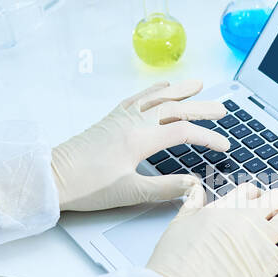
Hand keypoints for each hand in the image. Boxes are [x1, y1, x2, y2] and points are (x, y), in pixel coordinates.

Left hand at [51, 79, 228, 211]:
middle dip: (201, 107)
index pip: (183, 131)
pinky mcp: (110, 119)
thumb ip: (165, 188)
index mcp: (140, 139)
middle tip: (222, 109)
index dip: (207, 137)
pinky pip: (137, 97)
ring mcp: (120, 117)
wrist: (53, 177)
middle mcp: (132, 122)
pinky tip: (161, 88)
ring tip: (198, 84)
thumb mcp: (130, 192)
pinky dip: (153, 90)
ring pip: (156, 97)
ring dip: (179, 90)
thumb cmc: (88, 186)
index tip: (224, 145)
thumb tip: (193, 185)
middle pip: (174, 108)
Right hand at [147, 181, 277, 276]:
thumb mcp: (178, 225)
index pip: (248, 192)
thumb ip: (191, 205)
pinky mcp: (267, 265)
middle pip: (276, 200)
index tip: (265, 193)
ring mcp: (259, 241)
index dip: (260, 192)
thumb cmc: (173, 264)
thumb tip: (195, 189)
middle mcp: (244, 220)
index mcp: (222, 209)